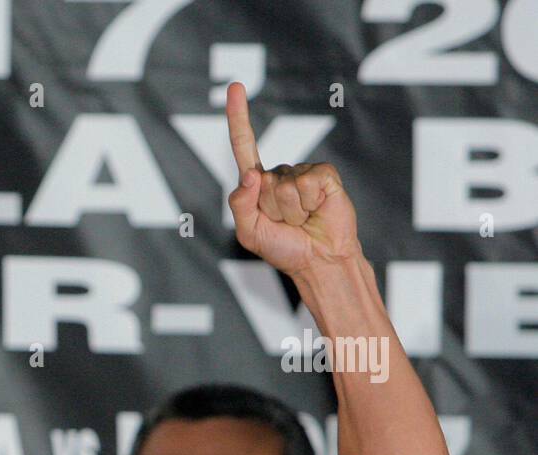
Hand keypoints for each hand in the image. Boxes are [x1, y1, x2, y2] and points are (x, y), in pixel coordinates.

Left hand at [225, 82, 359, 277]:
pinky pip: (307, 182)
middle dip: (271, 208)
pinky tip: (317, 209)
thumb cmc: (283, 249)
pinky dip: (310, 202)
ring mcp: (302, 173)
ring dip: (291, 210)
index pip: (244, 145)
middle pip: (262, 181)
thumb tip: (251, 174)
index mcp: (258, 184)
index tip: (236, 87)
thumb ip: (240, 205)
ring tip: (302, 219)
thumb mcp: (249, 233)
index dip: (239, 116)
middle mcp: (279, 174)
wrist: (319, 260)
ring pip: (284, 185)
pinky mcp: (324, 175)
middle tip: (286, 223)